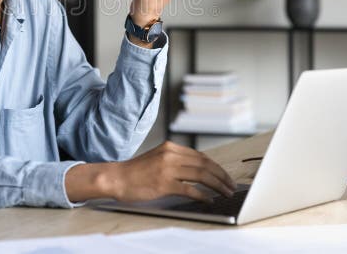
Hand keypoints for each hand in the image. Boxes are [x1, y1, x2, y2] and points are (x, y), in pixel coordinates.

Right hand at [64, 141, 235, 202]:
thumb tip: (197, 170)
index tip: (224, 175)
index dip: (216, 166)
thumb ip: (175, 160)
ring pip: (201, 175)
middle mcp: (170, 155)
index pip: (200, 155)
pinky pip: (189, 188)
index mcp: (170, 147)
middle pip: (204, 164)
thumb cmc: (135, 171)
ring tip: (225, 192)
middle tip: (230, 185)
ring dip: (217, 185)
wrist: (116, 178)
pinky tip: (208, 199)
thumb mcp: (157, 158)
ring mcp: (167, 169)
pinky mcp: (164, 183)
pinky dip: (202, 194)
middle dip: (221, 175)